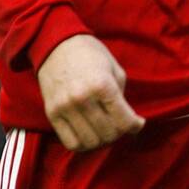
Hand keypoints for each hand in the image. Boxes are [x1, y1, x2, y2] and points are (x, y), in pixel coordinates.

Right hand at [37, 34, 145, 151]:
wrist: (56, 44)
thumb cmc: (91, 55)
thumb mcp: (114, 69)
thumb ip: (122, 97)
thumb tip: (130, 122)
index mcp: (102, 85)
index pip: (124, 121)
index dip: (135, 126)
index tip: (137, 123)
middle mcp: (82, 98)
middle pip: (108, 133)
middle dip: (119, 132)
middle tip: (120, 124)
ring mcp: (65, 108)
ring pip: (90, 142)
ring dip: (102, 140)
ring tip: (105, 129)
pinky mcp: (52, 113)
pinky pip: (71, 142)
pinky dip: (83, 144)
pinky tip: (89, 133)